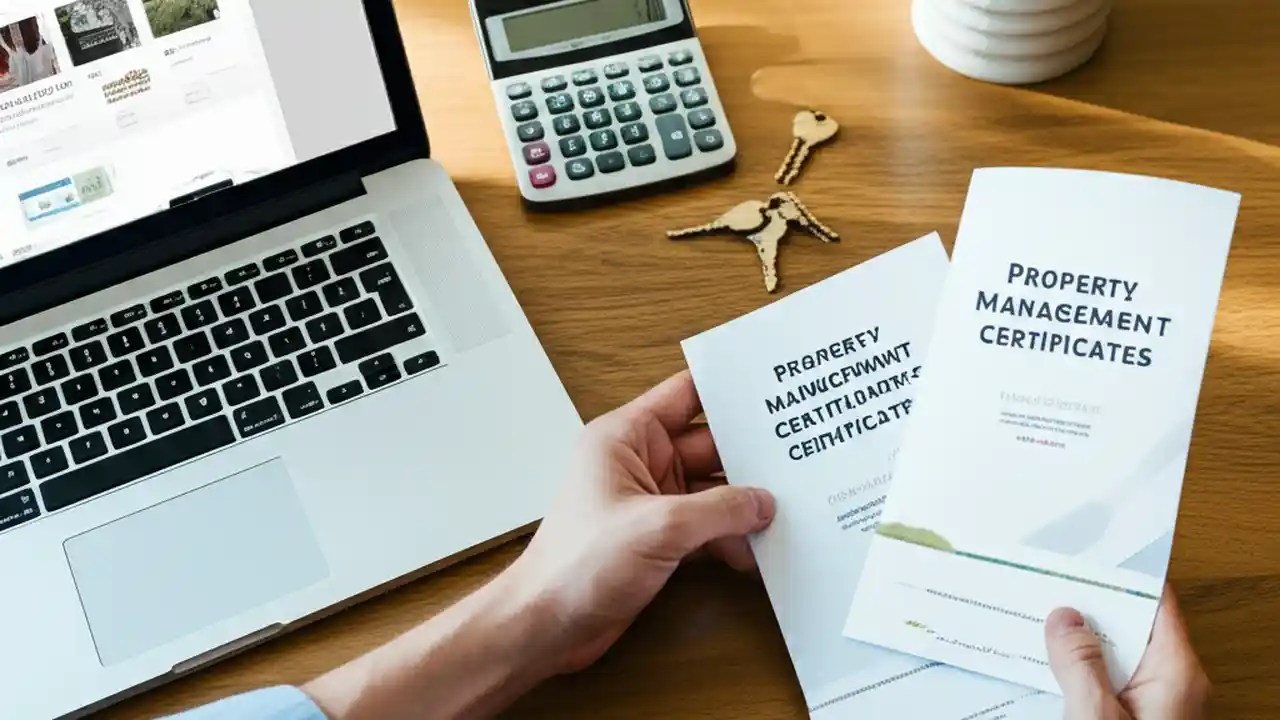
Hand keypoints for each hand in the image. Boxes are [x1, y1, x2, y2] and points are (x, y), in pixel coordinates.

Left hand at [302, 372, 774, 719]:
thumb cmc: (576, 566)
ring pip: (712, 490)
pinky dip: (730, 538)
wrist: (546, 625)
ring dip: (743, 504)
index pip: (685, 395)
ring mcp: (649, 502)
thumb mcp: (660, 527)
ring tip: (786, 510)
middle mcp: (638, 463)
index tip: (770, 387)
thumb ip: (719, 510)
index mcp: (625, 437)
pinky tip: (756, 552)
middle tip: (798, 458)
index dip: (727, 389)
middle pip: (709, 446)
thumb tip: (762, 502)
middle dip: (749, 457)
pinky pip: (706, 526)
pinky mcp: (657, 538)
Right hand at [1045, 586, 1209, 719]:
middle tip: (1051, 597)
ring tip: (1046, 634)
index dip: (1120, 579)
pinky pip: (1111, 680)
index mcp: (1176, 672)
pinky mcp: (1139, 714)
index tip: (1084, 565)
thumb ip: (1079, 665)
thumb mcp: (1096, 714)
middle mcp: (1174, 682)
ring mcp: (1157, 700)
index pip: (1155, 601)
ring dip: (1082, 647)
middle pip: (1131, 626)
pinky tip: (1057, 674)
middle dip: (1090, 612)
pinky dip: (1085, 673)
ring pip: (1117, 655)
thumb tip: (1065, 620)